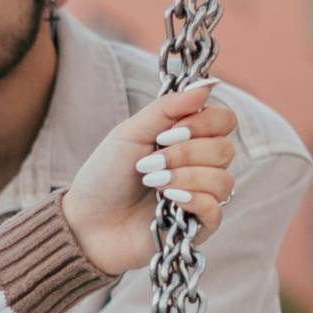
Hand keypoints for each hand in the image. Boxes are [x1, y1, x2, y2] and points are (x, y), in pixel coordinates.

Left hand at [64, 79, 240, 282]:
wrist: (86, 220)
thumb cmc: (105, 175)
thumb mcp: (131, 132)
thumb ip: (168, 108)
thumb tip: (207, 85)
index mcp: (188, 139)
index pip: (224, 121)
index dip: (202, 124)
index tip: (167, 133)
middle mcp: (201, 166)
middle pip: (225, 149)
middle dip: (186, 153)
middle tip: (149, 163)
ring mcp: (202, 196)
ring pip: (223, 180)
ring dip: (185, 177)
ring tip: (152, 183)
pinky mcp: (199, 226)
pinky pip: (216, 208)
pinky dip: (192, 199)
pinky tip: (168, 200)